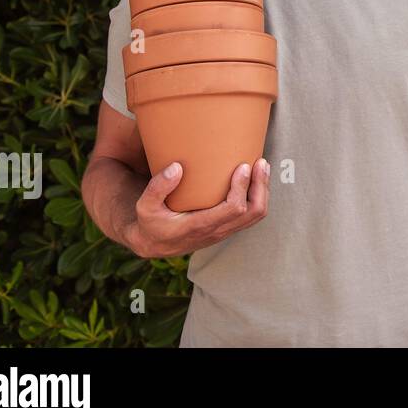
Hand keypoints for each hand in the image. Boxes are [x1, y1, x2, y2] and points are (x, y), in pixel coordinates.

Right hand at [128, 159, 269, 258]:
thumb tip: (177, 168)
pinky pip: (251, 215)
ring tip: (262, 168)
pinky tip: (254, 179)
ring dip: (262, 191)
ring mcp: (224, 231)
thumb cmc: (151, 221)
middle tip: (261, 163)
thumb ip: (158, 188)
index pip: (232, 209)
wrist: (154, 244)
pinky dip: (258, 197)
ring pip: (255, 216)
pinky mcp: (227, 228)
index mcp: (199, 226)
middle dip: (260, 187)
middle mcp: (216, 231)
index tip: (243, 167)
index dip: (242, 188)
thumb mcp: (145, 206)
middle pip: (252, 212)